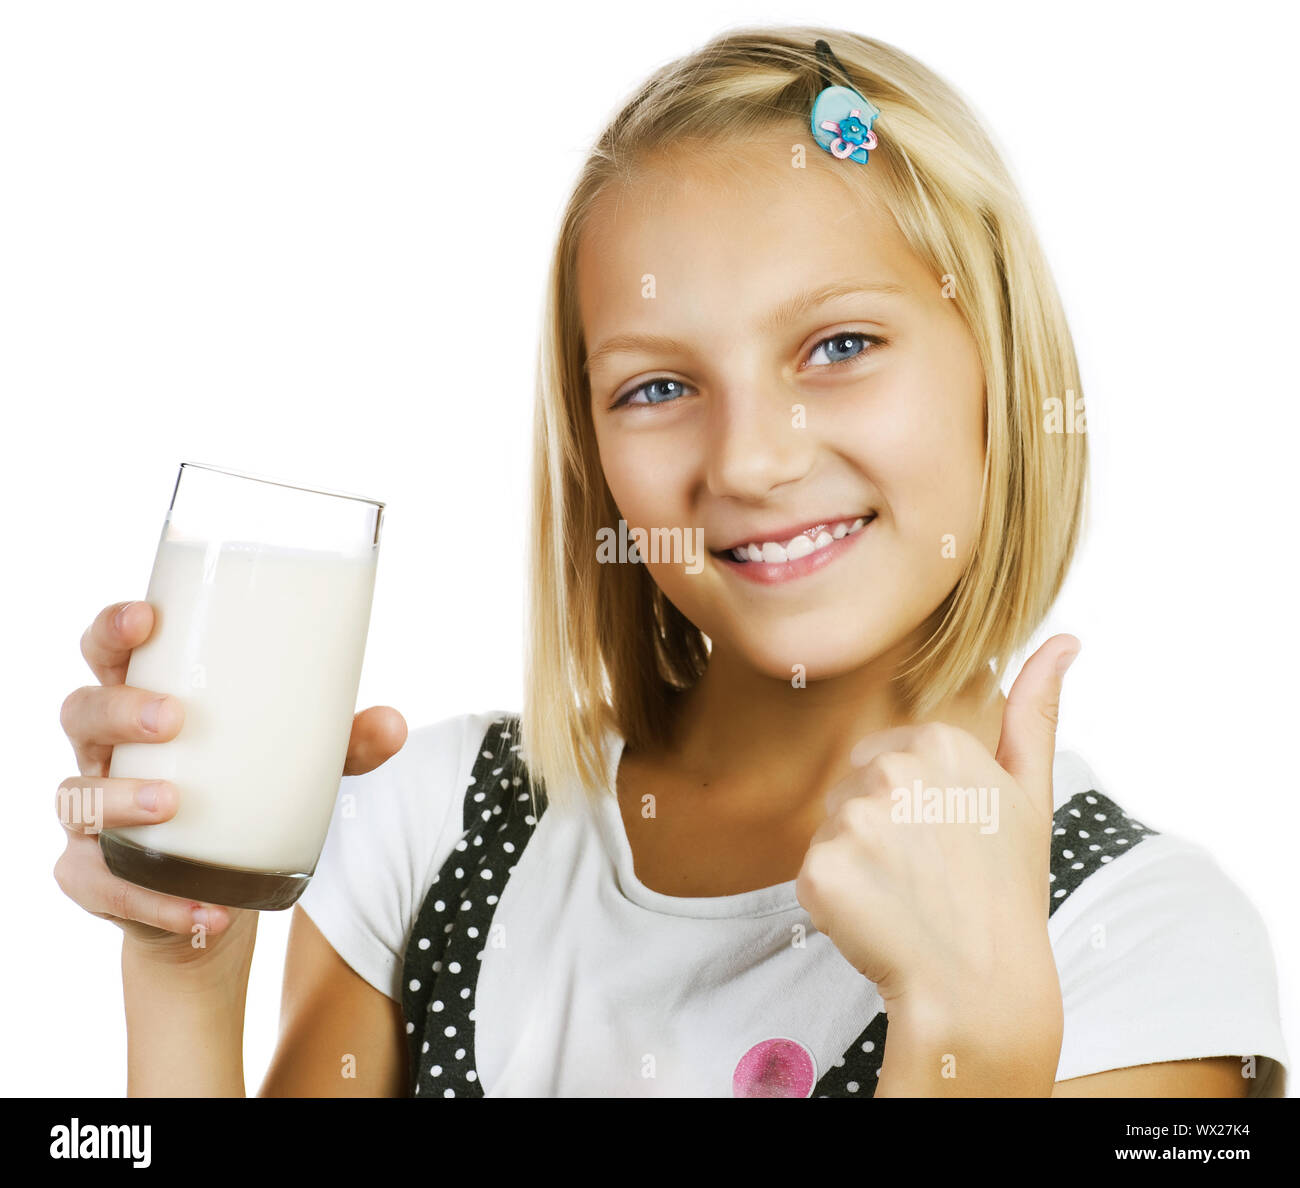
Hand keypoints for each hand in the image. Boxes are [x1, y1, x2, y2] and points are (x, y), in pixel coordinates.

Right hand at [55, 600, 407, 958]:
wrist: (216, 899)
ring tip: (172, 804)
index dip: (114, 629)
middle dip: (119, 709)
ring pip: (75, 797)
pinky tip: (205, 911)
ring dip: (121, 799)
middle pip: (81, 712)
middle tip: (172, 719)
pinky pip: (102, 887)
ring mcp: (91, 817)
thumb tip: (394, 724)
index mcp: (146, 705)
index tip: (148, 618)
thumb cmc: (248, 799)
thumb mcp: (299, 766)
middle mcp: (107, 754)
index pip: (108, 652)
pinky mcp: (94, 880)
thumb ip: (345, 744)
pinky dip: (153, 900)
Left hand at [794, 634, 1079, 1049]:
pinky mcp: (819, 868)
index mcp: (941, 742)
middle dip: (879, 829)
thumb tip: (1065, 640)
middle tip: (927, 875)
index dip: (911, 808)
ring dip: (856, 863)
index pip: (886, 759)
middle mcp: (895, 769)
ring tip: (904, 897)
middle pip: (852, 788)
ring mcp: (854, 819)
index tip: (946, 843)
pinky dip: (833, 901)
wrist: (980, 986)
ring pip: (832, 829)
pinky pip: (812, 872)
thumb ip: (1036, 711)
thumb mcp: (1031, 795)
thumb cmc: (1006, 891)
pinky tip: (877, 919)